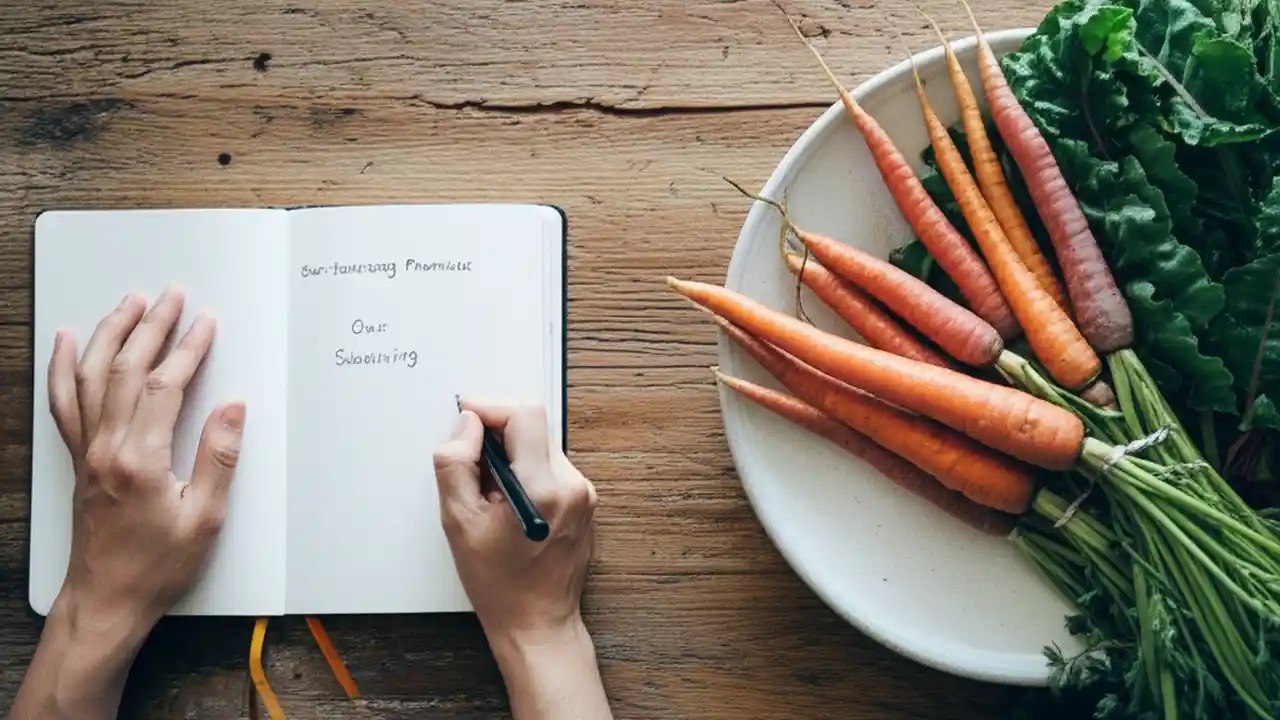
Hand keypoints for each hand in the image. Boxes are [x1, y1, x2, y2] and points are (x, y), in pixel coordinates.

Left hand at [11, 288, 245, 719]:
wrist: (107, 600)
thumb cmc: (156, 566)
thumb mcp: (204, 519)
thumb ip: (219, 459)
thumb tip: (231, 409)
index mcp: (141, 460)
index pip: (166, 386)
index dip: (188, 349)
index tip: (206, 323)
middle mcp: (106, 448)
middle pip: (126, 369)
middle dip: (151, 327)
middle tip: (171, 296)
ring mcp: (87, 451)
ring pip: (92, 376)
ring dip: (111, 334)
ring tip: (130, 303)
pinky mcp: (79, 459)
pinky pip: (64, 402)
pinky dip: (64, 367)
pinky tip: (69, 342)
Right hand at [433, 402, 610, 719]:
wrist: (537, 623)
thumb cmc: (498, 584)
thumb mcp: (458, 523)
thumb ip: (456, 464)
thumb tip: (467, 424)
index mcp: (544, 490)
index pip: (524, 415)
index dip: (489, 409)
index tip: (466, 418)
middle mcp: (572, 486)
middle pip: (533, 428)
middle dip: (497, 437)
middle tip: (473, 471)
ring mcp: (584, 494)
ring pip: (541, 446)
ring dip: (511, 457)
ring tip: (491, 498)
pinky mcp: (585, 501)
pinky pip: (551, 466)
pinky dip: (526, 472)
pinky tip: (510, 506)